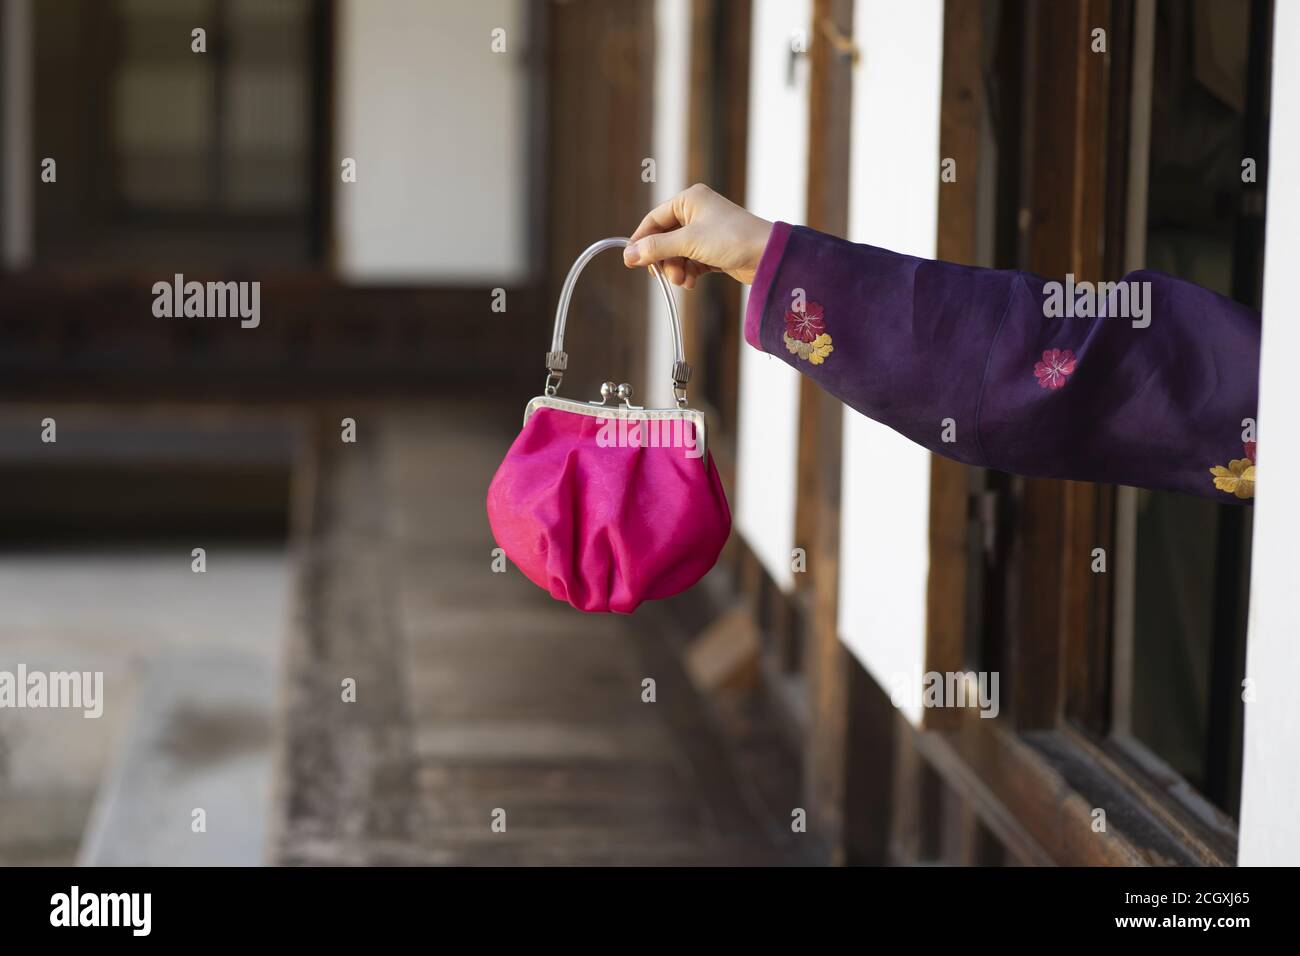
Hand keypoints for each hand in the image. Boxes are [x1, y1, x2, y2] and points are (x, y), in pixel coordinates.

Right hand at [624, 184, 772, 287]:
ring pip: (677, 253)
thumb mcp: (688, 242)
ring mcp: (706, 231)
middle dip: (664, 260)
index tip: (631, 261)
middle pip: (665, 238)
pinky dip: (689, 273)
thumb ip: (657, 248)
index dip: (641, 241)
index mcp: (689, 200)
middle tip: (664, 277)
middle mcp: (696, 212)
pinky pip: (691, 261)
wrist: (767, 255)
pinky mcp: (714, 249)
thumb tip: (628, 255)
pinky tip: (692, 283)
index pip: (654, 220)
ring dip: (676, 269)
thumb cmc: (731, 239)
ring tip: (683, 282)